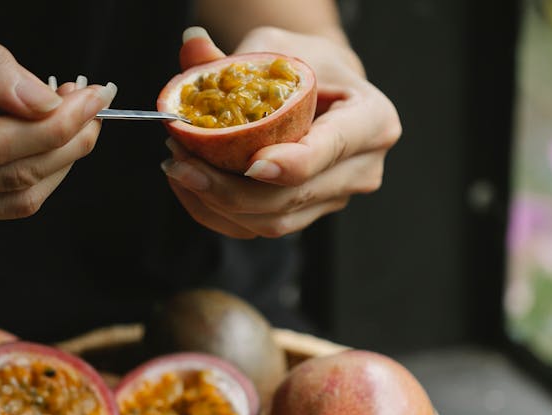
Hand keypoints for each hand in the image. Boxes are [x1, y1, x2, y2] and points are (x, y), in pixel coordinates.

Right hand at [0, 28, 115, 227]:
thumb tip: (43, 97)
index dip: (52, 122)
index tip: (90, 94)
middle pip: (8, 176)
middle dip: (67, 140)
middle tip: (93, 105)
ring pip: (12, 199)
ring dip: (60, 161)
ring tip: (75, 121)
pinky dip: (35, 177)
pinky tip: (44, 143)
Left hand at [161, 27, 401, 238]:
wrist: (323, 89)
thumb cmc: (307, 64)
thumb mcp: (276, 47)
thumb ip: (234, 57)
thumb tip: (191, 47)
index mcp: (373, 121)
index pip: (332, 149)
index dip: (293, 163)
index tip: (251, 165)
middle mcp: (363, 169)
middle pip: (295, 196)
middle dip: (232, 188)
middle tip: (181, 160)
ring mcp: (337, 198)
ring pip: (275, 221)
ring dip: (218, 203)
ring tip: (178, 167)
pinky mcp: (309, 215)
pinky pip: (259, 229)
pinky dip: (218, 214)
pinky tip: (189, 187)